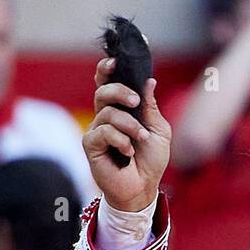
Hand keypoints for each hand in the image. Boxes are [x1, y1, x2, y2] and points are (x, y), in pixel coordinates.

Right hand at [84, 60, 170, 212]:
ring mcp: (96, 130)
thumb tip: (148, 81)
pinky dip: (120, 140)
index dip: (107, 69)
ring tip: (140, 138)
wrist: (144, 188)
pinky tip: (128, 152)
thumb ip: (151, 107)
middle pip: (103, 90)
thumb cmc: (150, 160)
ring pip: (107, 112)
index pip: (107, 82)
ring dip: (129, 125)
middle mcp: (105, 116)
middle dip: (120, 91)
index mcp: (120, 108)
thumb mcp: (158, 130)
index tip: (115, 61)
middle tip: (135, 102)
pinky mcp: (91, 145)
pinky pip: (103, 132)